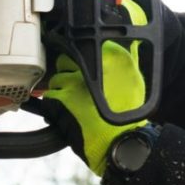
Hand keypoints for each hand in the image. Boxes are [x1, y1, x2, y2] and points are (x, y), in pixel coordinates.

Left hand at [39, 42, 146, 175]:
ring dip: (62, 91)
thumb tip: (124, 41)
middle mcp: (90, 64)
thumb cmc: (129, 115)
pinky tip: (66, 114)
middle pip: (66, 61)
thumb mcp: (134, 80)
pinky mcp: (61, 98)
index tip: (81, 67)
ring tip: (74, 105)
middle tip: (77, 89)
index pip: (84, 47)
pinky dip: (54, 106)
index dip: (80, 58)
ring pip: (57, 80)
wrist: (122, 142)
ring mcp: (73, 81)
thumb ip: (124, 59)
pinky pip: (50, 97)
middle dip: (69, 74)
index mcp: (111, 56)